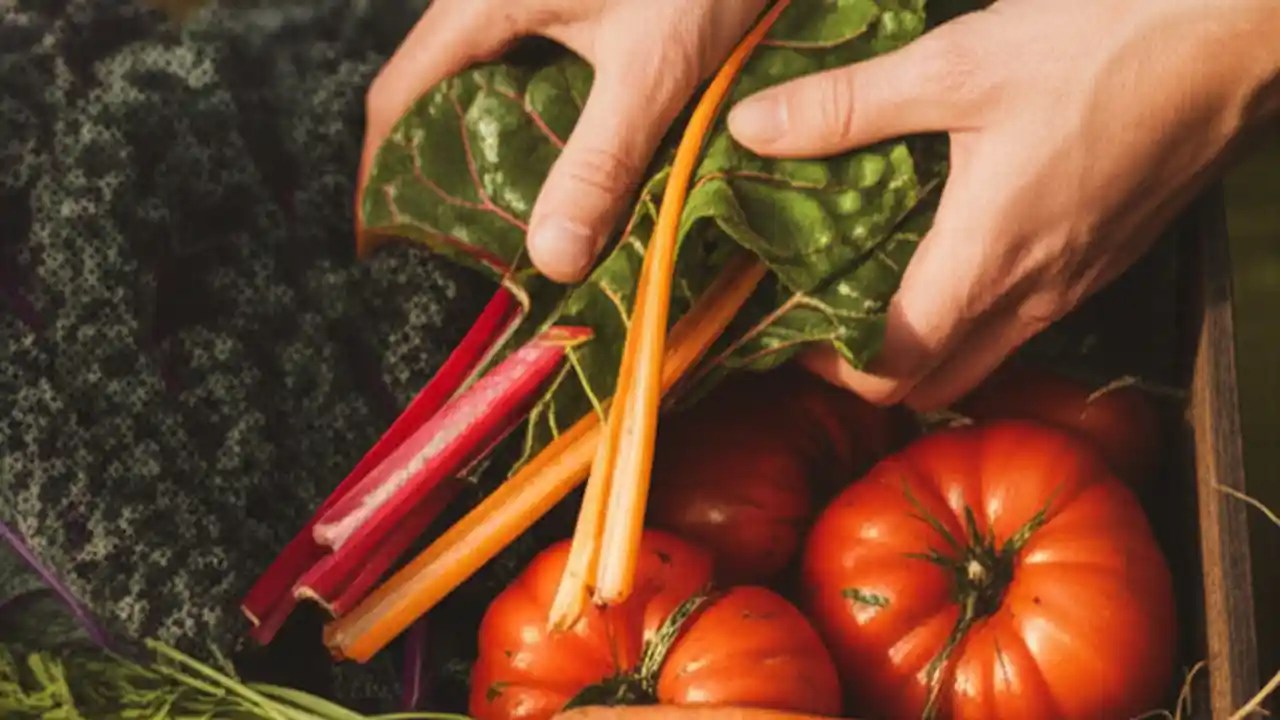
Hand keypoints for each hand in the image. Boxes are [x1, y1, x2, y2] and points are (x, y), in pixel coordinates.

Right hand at [359, 0, 766, 280]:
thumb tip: (552, 259)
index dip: (381, 172)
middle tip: (463, 240)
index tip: (386, 238)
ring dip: (490, 142)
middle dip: (440, 167)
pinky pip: (526, 60)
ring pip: (482, 74)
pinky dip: (532, 114)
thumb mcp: (653, 69)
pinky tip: (566, 154)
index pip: (397, 94)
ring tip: (514, 213)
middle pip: (432, 87)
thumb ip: (601, 161)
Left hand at [728, 0, 1279, 410]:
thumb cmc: (1104, 50)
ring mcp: (1075, 286)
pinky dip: (976, 313)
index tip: (790, 336)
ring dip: (926, 344)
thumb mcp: (955, 68)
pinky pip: (1026, 320)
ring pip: (984, 356)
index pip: (892, 372)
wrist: (1237, 39)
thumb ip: (846, 107)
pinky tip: (954, 253)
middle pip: (936, 384)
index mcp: (985, 264)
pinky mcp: (1104, 261)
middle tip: (823, 320)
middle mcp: (1033, 296)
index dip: (829, 370)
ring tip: (876, 288)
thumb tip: (752, 130)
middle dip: (872, 371)